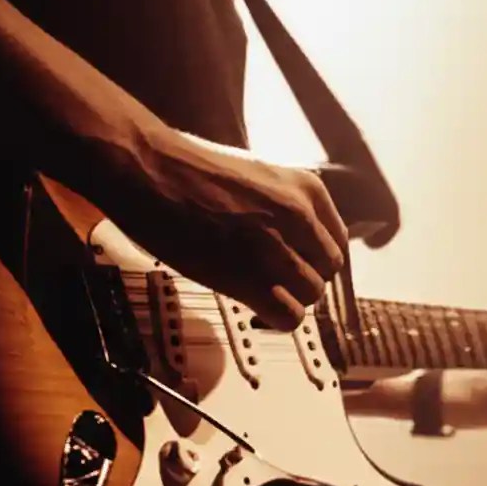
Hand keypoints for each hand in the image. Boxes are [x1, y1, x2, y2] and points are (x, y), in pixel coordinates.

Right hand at [85, 126, 348, 331]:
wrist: (149, 168)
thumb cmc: (192, 169)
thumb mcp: (259, 175)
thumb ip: (286, 205)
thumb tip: (298, 239)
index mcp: (307, 187)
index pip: (337, 241)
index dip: (314, 257)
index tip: (295, 264)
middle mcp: (301, 216)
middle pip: (327, 271)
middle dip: (303, 278)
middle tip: (272, 278)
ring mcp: (277, 248)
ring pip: (311, 295)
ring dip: (287, 298)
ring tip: (257, 289)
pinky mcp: (250, 278)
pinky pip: (289, 317)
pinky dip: (273, 317)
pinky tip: (252, 304)